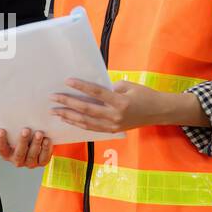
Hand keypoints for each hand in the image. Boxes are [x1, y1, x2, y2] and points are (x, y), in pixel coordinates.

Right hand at [0, 127, 52, 167]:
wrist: (34, 143)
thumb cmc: (21, 136)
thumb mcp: (15, 133)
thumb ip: (12, 128)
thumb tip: (12, 115)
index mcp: (7, 153)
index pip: (1, 148)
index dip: (0, 140)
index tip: (0, 130)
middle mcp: (17, 160)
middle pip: (19, 153)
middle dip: (23, 141)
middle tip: (26, 130)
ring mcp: (29, 163)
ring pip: (32, 155)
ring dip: (36, 144)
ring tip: (39, 133)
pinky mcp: (41, 162)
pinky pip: (44, 158)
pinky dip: (46, 149)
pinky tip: (47, 140)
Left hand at [49, 78, 171, 133]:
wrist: (158, 112)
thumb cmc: (144, 95)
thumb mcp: (129, 85)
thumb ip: (110, 87)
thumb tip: (91, 89)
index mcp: (120, 102)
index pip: (96, 93)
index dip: (81, 87)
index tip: (67, 81)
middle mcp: (115, 116)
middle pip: (86, 109)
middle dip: (68, 103)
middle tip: (53, 98)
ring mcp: (112, 125)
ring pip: (86, 122)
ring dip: (69, 116)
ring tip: (55, 111)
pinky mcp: (111, 130)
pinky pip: (91, 128)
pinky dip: (78, 123)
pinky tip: (68, 119)